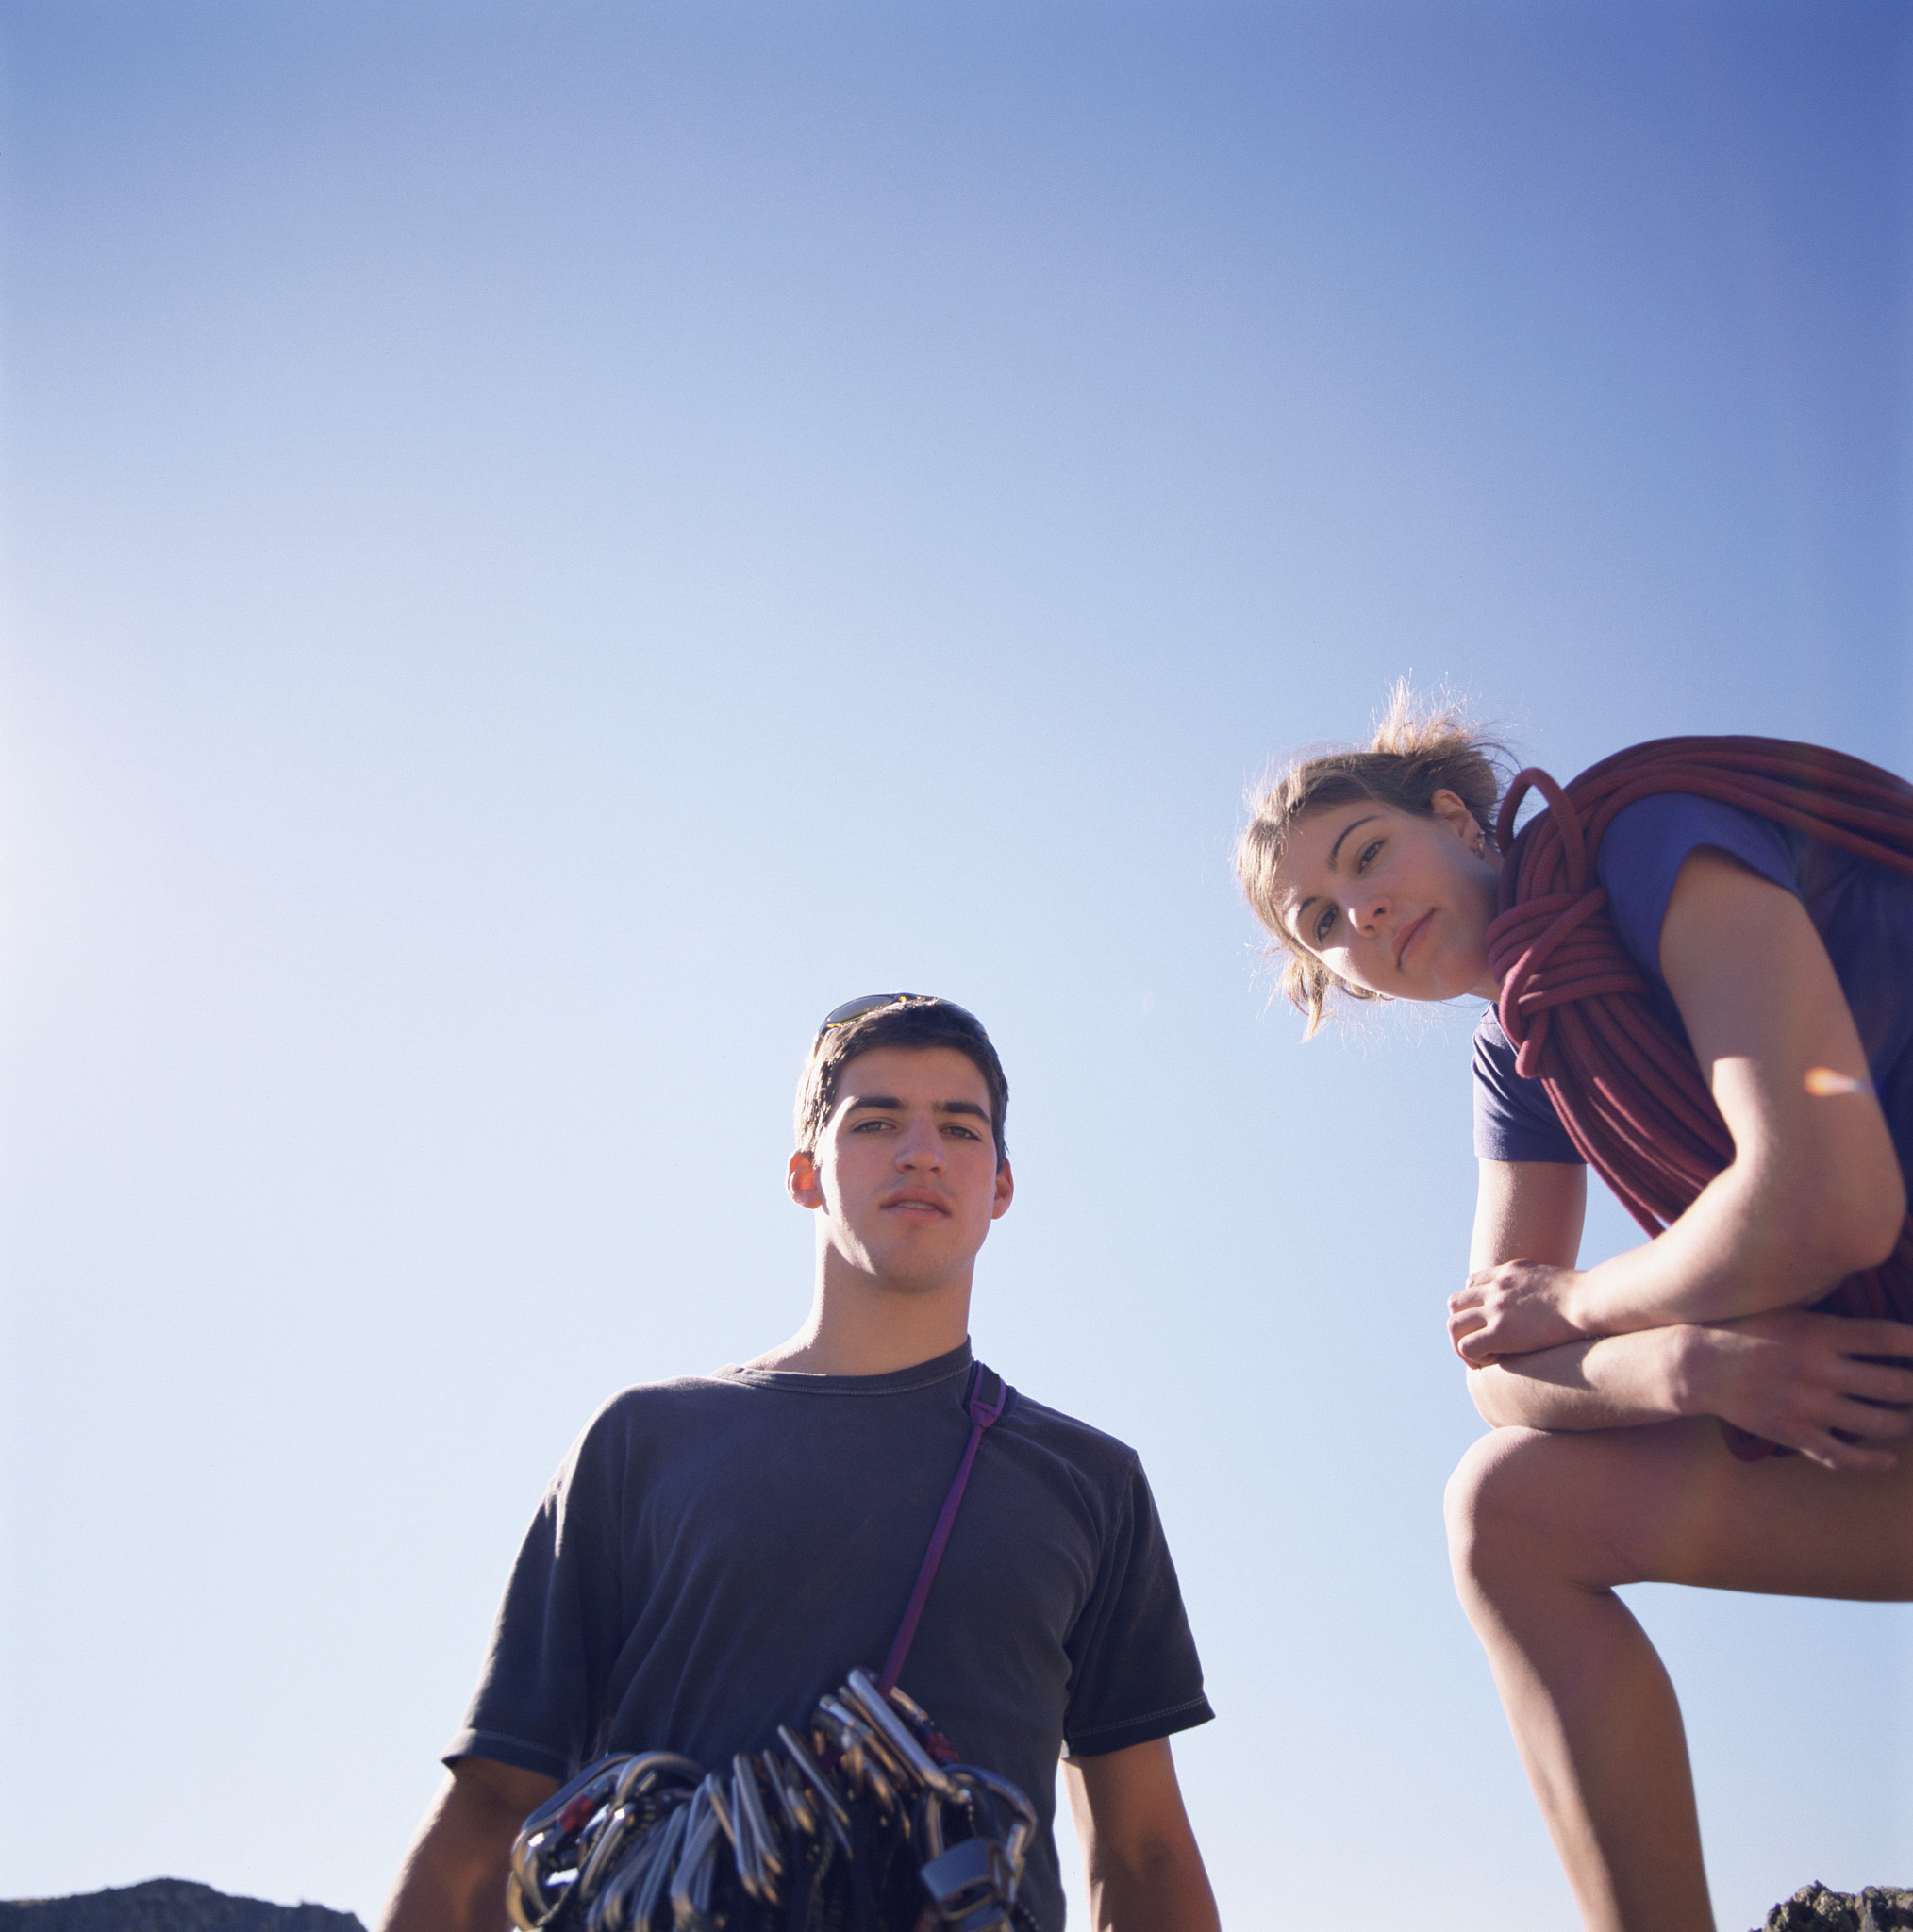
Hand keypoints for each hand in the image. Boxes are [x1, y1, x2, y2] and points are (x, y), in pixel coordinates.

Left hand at [1449, 1260, 1589, 1364]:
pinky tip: (1492, 1364)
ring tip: (1480, 1359)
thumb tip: (1554, 1303)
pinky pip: (1468, 1346)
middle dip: (1461, 1325)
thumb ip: (1543, 1287)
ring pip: (1454, 1325)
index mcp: (1509, 1272)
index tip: (1487, 1323)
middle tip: (1477, 1344)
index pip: (1472, 1284)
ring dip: (1462, 1344)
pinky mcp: (1501, 1332)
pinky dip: (1473, 1357)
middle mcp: (1497, 1287)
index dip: (1475, 1306)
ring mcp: (1496, 1308)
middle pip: (1456, 1304)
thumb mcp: (1558, 1280)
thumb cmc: (1588, 1297)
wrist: (1592, 1300)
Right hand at [1685, 1311, 1912, 1471]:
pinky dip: (1872, 1461)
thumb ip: (1830, 1315)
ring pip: (1878, 1423)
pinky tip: (1888, 1458)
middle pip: (1894, 1384)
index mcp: (1817, 1333)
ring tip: (1910, 1416)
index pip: (1887, 1338)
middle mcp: (1817, 1369)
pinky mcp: (1794, 1433)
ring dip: (1905, 1421)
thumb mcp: (1786, 1310)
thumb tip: (1873, 1313)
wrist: (1697, 1365)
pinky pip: (1844, 1456)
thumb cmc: (1745, 1329)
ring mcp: (1807, 1405)